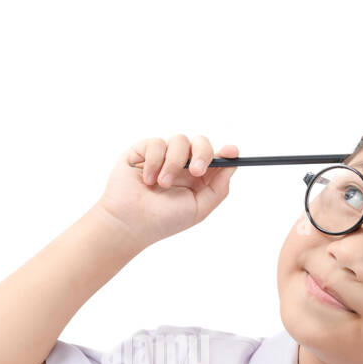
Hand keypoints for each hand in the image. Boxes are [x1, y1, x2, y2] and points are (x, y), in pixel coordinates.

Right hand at [93, 134, 239, 248]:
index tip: (232, 152)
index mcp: (197, 178)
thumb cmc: (163, 221)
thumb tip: (232, 165)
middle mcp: (181, 164)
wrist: (130, 223)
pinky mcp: (142, 151)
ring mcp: (162, 156)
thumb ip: (218, 188)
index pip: (215, 158)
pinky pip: (156, 143)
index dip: (227, 152)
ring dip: (172, 164)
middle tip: (195, 171)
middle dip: (202, 154)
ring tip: (162, 184)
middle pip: (201, 142)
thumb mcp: (198, 209)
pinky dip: (153, 162)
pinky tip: (146, 179)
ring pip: (178, 141)